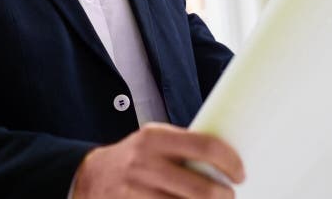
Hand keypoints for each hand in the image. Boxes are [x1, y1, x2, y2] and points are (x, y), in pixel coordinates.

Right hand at [73, 122, 244, 197]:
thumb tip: (226, 157)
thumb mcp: (154, 141)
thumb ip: (183, 147)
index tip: (241, 173)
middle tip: (230, 196)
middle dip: (224, 197)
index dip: (230, 162)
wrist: (91, 176)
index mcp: (155, 137)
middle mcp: (145, 163)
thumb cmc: (134, 157)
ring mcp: (136, 190)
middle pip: (201, 189)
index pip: (205, 146)